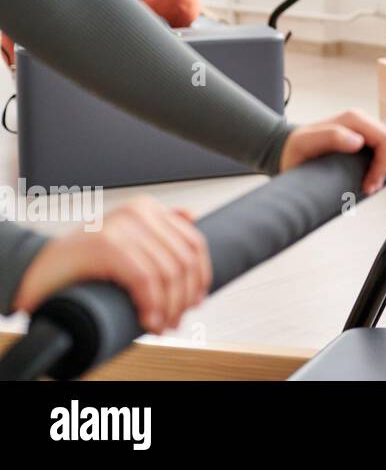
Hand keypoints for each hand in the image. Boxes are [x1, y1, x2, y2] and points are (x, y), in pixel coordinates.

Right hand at [13, 197, 211, 333]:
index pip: (194, 242)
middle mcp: (138, 212)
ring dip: (169, 307)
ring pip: (167, 272)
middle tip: (175, 319)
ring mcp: (122, 226)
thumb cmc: (82, 262)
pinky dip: (152, 305)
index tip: (196, 301)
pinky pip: (145, 279)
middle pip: (183, 260)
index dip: (200, 276)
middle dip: (184, 297)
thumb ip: (157, 227)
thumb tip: (193, 216)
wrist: (38, 272)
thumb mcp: (124, 240)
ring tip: (161, 325)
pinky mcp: (107, 245)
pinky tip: (149, 320)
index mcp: (147, 209)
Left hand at [280, 109, 385, 196]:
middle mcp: (361, 122)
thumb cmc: (294, 149)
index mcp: (354, 119)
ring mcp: (362, 131)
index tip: (369, 185)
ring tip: (368, 186)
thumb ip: (330, 137)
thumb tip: (358, 141)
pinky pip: (381, 152)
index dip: (383, 164)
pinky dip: (379, 167)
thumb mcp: (306, 143)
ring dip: (384, 169)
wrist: (286, 152)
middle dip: (385, 168)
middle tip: (369, 188)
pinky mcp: (362, 141)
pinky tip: (367, 179)